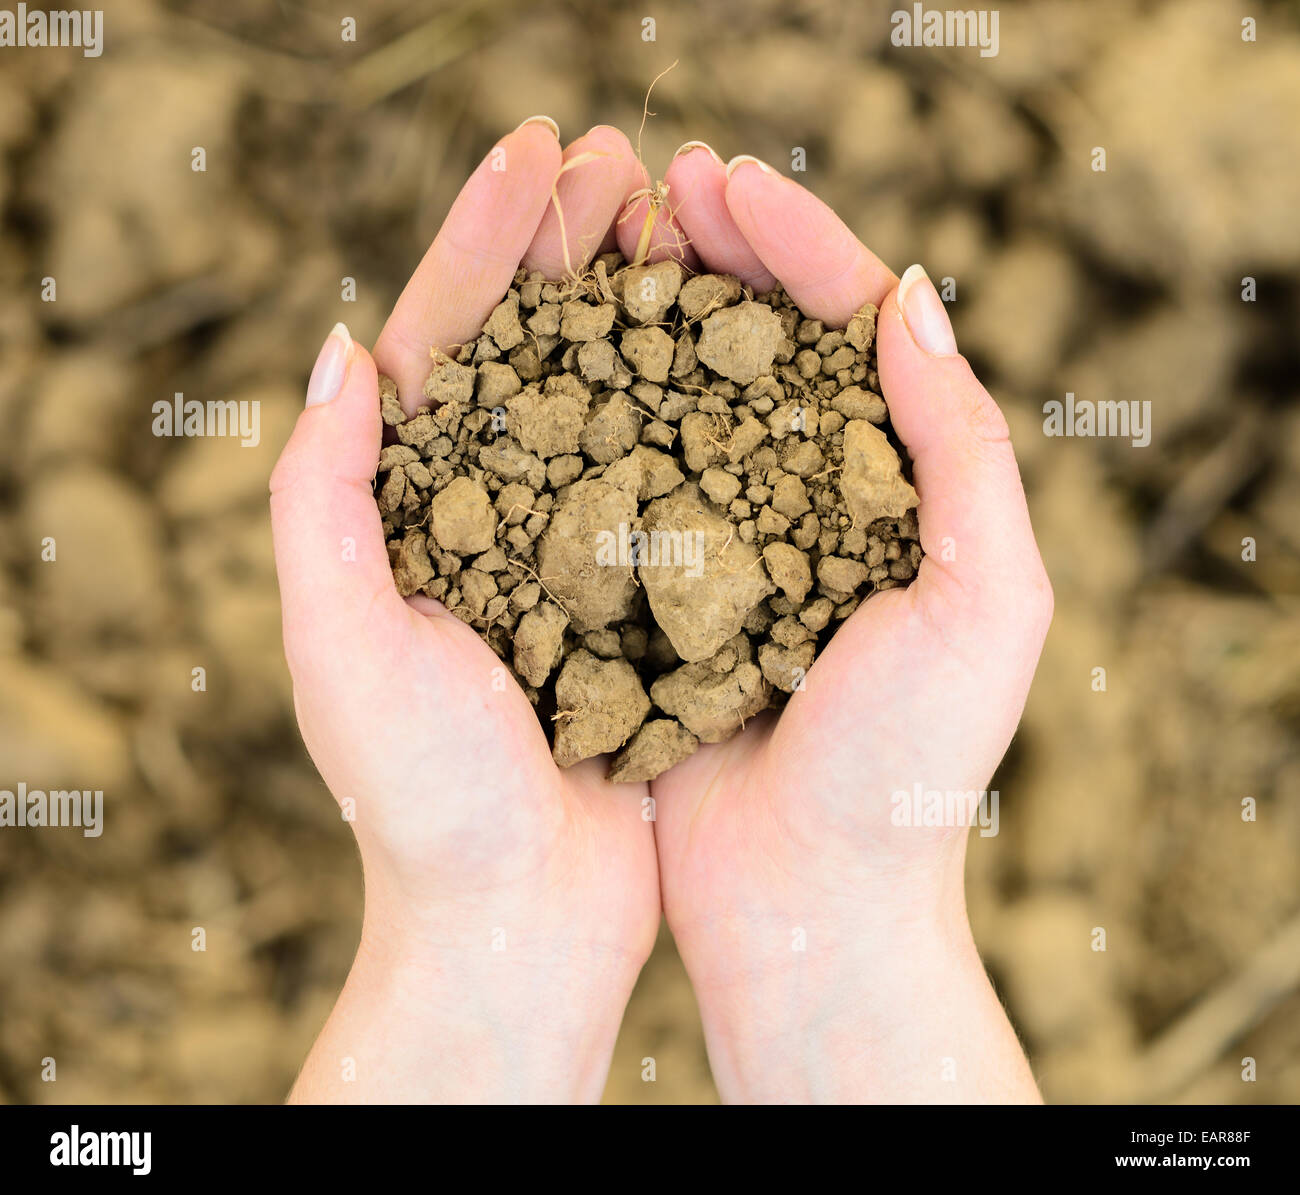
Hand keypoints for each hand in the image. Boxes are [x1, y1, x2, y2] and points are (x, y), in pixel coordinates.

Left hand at [271, 119, 661, 1102]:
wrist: (519, 920)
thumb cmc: (423, 802)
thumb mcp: (344, 646)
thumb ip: (323, 502)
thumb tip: (346, 350)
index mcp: (407, 510)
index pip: (444, 340)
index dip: (485, 239)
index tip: (539, 153)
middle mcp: (491, 516)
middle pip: (533, 349)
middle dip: (571, 246)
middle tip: (628, 157)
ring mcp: (573, 549)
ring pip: (612, 398)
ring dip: (642, 304)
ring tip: (687, 219)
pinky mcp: (642, 599)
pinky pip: (676, 480)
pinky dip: (702, 408)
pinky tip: (744, 348)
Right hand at [635, 147, 1051, 1102]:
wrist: (811, 899)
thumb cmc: (908, 766)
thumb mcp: (983, 600)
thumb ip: (965, 448)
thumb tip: (911, 294)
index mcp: (893, 490)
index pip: (849, 331)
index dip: (796, 246)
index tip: (724, 183)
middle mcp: (804, 505)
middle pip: (757, 349)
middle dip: (712, 257)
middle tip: (650, 182)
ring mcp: (722, 546)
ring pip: (680, 402)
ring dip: (645, 317)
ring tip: (594, 242)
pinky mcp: (654, 598)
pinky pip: (619, 487)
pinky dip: (592, 420)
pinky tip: (549, 364)